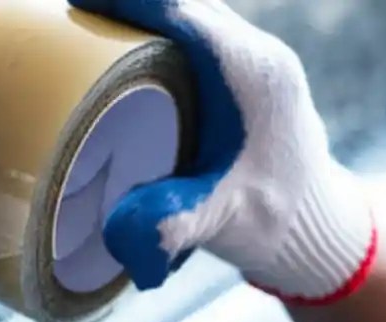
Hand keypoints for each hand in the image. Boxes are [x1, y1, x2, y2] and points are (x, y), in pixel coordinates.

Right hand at [71, 0, 375, 302]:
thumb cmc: (272, 220)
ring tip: (88, 21)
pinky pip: (195, 32)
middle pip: (183, 3)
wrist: (315, 228)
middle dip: (129, 3)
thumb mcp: (220, 219)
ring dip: (145, 12)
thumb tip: (120, 235)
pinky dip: (159, 28)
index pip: (182, 12)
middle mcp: (256, 53)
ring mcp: (253, 58)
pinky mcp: (244, 72)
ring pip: (190, 13)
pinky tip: (121, 45)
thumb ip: (173, 222)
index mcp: (252, 73)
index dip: (130, 0)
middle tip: (71, 10)